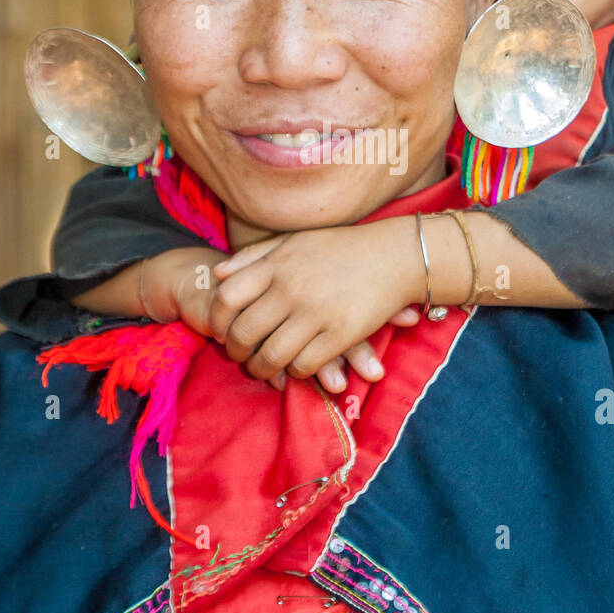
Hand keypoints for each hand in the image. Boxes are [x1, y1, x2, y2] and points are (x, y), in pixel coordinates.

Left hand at [208, 219, 424, 392]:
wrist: (396, 256)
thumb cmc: (343, 247)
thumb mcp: (296, 240)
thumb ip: (255, 255)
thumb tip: (218, 273)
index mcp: (278, 263)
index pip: (228, 297)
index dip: (217, 319)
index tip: (220, 330)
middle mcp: (292, 288)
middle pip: (244, 331)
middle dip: (236, 351)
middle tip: (240, 356)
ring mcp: (316, 312)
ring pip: (271, 355)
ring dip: (262, 369)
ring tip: (262, 369)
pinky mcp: (340, 333)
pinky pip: (304, 364)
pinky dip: (295, 372)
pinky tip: (296, 367)